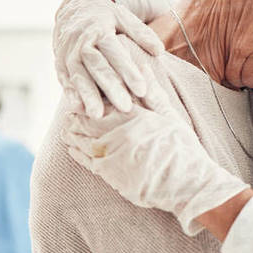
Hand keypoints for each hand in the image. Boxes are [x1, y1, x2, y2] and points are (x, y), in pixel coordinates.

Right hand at [54, 0, 166, 118]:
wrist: (72, 8)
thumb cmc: (104, 16)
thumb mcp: (122, 16)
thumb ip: (141, 32)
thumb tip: (159, 50)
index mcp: (100, 30)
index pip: (115, 52)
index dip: (128, 71)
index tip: (142, 90)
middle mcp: (82, 42)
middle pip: (97, 67)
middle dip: (111, 88)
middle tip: (125, 108)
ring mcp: (68, 54)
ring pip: (78, 76)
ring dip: (88, 96)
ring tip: (99, 115)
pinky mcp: (59, 64)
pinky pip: (64, 80)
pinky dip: (70, 94)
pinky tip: (78, 109)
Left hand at [63, 105, 247, 235]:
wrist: (186, 184)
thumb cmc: (183, 150)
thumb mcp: (171, 116)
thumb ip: (153, 93)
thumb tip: (142, 67)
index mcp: (134, 116)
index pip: (106, 100)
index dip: (92, 94)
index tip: (82, 88)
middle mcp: (118, 133)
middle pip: (90, 119)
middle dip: (78, 114)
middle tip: (68, 110)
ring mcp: (111, 153)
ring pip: (84, 139)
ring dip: (73, 132)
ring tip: (66, 128)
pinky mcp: (109, 173)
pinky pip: (86, 160)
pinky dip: (76, 153)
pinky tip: (71, 148)